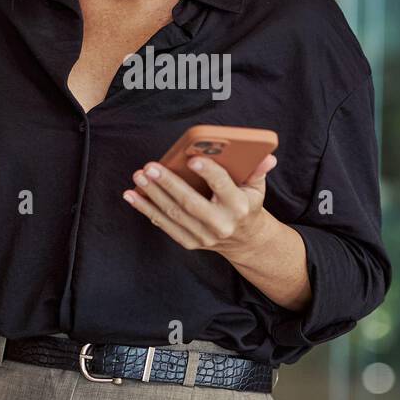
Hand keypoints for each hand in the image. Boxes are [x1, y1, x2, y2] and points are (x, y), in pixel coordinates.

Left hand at [122, 153, 278, 255]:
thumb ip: (258, 171)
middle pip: (191, 203)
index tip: (192, 159)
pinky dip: (147, 210)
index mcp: (239, 206)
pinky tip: (132, 196)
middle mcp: (221, 224)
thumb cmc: (247, 205)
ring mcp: (204, 236)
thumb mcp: (257, 188)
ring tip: (138, 177)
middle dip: (168, 184)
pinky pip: (165, 225)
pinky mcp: (190, 243)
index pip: (223, 186)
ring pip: (174, 214)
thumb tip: (267, 156)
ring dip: (152, 195)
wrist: (245, 241)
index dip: (208, 173)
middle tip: (150, 167)